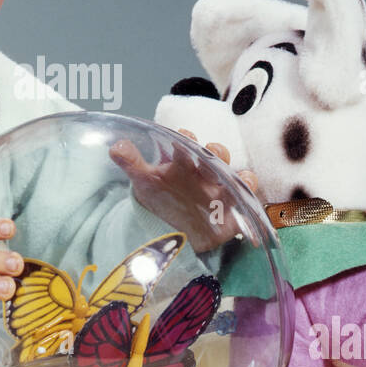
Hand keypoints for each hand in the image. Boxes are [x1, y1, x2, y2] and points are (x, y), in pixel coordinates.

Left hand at [108, 129, 259, 252]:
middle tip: (210, 152)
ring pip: (235, 178)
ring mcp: (220, 192)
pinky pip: (247, 202)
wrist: (173, 229)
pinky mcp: (231, 213)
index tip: (183, 137)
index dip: (187, 139)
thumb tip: (115, 147)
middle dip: (216, 152)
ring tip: (232, 177)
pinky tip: (244, 198)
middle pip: (216, 157)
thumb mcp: (145, 181)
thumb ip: (133, 163)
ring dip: (237, 175)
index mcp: (184, 163)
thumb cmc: (163, 197)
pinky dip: (249, 198)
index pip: (188, 146)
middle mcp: (205, 174)